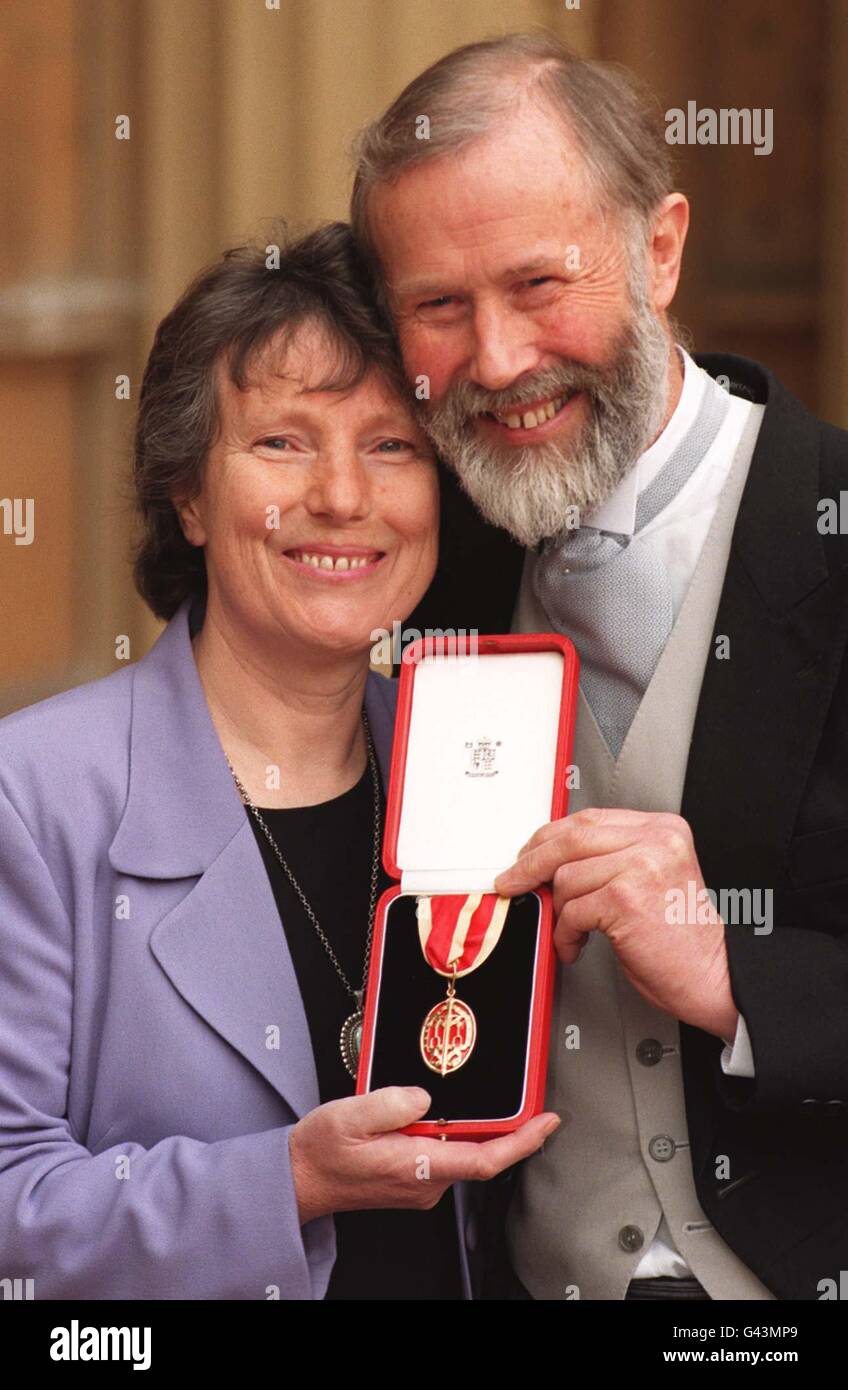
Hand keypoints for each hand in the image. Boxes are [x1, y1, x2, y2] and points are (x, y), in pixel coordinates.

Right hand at [289, 1086, 559, 1224]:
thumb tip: (424, 1096)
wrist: (299, 1180)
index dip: (522, 1142)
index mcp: (415, 1167)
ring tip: (475, 1096)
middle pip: (480, 1152)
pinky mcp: (413, 1179)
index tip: (547, 1122)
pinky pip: (445, 1153)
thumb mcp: (347, 1116)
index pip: (484, 1160)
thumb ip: (389, 1103)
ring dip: (473, 1126)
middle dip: (505, 1126)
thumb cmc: (319, 1152)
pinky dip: (452, 1132)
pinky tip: (439, 1113)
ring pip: (461, 1150)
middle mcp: (425, 1182)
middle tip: (524, 1095)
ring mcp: (421, 1184)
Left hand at [494, 808, 738, 1039]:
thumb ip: (609, 859)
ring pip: (567, 877)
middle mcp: (655, 840)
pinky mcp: (626, 898)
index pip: (588, 820)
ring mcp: (641, 866)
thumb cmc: (680, 938)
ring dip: (560, 912)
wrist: (714, 976)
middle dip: (532, 863)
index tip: (527, 856)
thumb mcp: (649, 879)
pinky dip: (567, 933)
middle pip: (570, 839)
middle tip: (514, 881)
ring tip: (573, 932)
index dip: (549, 838)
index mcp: (662, 829)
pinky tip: (578, 945)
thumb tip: (549, 861)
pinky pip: (572, 910)